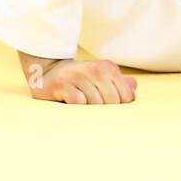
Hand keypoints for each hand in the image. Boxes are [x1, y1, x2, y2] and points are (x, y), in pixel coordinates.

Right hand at [22, 54, 136, 103]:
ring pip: (96, 103)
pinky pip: (78, 102)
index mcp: (107, 68)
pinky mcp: (62, 84)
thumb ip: (120, 83)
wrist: (47, 71)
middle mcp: (94, 68)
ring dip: (90, 111)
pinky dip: (78, 108)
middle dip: (105, 111)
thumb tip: (133, 89)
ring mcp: (77, 75)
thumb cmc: (80, 80)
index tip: (109, 109)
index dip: (120, 107)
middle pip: (112, 101)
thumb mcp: (101, 78)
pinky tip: (73, 106)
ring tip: (84, 109)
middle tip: (95, 112)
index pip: (126, 96)